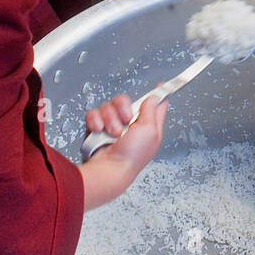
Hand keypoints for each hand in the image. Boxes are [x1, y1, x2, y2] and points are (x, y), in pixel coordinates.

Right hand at [80, 93, 167, 209]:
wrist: (108, 170)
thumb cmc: (131, 156)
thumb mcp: (150, 131)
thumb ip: (152, 111)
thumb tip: (154, 98)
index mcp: (148, 127)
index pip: (155, 106)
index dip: (157, 94)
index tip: (161, 85)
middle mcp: (130, 126)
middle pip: (125, 101)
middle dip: (122, 108)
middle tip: (125, 120)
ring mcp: (112, 127)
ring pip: (108, 106)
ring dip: (109, 119)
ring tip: (112, 133)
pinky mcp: (97, 129)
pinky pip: (93, 114)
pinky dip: (95, 121)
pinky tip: (99, 130)